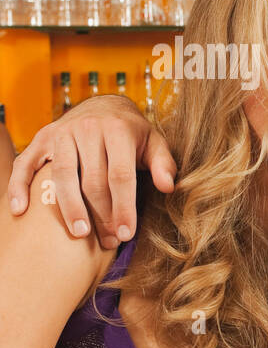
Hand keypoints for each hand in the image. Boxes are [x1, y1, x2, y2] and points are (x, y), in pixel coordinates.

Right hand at [7, 94, 174, 248]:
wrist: (105, 106)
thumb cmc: (133, 133)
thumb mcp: (155, 142)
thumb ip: (163, 164)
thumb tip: (168, 187)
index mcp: (118, 130)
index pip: (120, 176)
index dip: (123, 207)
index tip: (126, 233)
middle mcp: (88, 129)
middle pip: (92, 180)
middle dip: (101, 215)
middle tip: (109, 241)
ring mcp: (62, 133)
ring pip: (62, 175)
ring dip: (69, 208)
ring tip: (79, 234)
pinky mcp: (42, 138)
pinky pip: (26, 163)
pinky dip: (19, 186)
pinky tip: (20, 211)